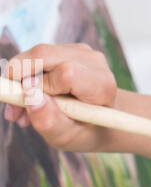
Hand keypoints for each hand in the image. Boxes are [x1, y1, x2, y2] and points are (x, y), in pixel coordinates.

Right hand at [2, 44, 117, 153]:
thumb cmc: (83, 132)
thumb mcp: (67, 137)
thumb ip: (49, 121)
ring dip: (18, 78)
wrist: (97, 122)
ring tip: (20, 111)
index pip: (66, 72)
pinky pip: (36, 55)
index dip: (40, 85)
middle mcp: (93, 62)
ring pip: (36, 53)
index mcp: (101, 86)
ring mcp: (80, 51)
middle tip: (12, 110)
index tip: (26, 106)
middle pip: (44, 54)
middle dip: (17, 77)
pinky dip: (23, 75)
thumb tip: (29, 95)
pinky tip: (28, 98)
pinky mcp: (67, 49)